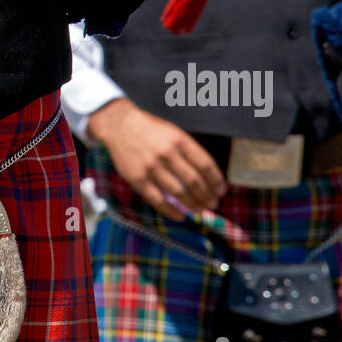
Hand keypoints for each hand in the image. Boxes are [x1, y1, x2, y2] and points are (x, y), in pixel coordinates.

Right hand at [87, 97, 226, 220]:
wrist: (119, 125)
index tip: (221, 189)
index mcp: (179, 140)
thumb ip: (188, 150)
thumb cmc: (150, 129)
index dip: (216, 180)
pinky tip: (180, 216)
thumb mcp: (173, 132)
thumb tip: (206, 174)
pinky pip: (158, 200)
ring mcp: (151, 168)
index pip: (204, 164)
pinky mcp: (138, 179)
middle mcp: (166, 154)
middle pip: (194, 181)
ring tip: (201, 210)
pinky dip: (171, 211)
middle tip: (213, 203)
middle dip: (207, 195)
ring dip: (193, 204)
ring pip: (178, 192)